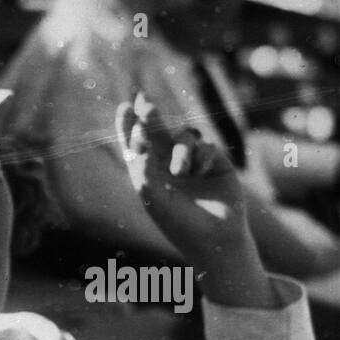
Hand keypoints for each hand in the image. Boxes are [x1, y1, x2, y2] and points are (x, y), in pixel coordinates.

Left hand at [117, 93, 254, 261]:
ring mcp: (192, 162)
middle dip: (151, 116)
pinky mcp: (214, 162)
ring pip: (184, 137)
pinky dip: (202, 157)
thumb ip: (142, 170)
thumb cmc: (178, 223)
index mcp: (149, 174)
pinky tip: (202, 174)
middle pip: (159, 131)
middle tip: (143, 101)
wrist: (214, 238)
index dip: (130, 126)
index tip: (125, 107)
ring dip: (181, 151)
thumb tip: (136, 143)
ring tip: (180, 172)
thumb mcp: (153, 198)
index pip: (137, 144)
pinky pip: (206, 146)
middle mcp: (168, 165)